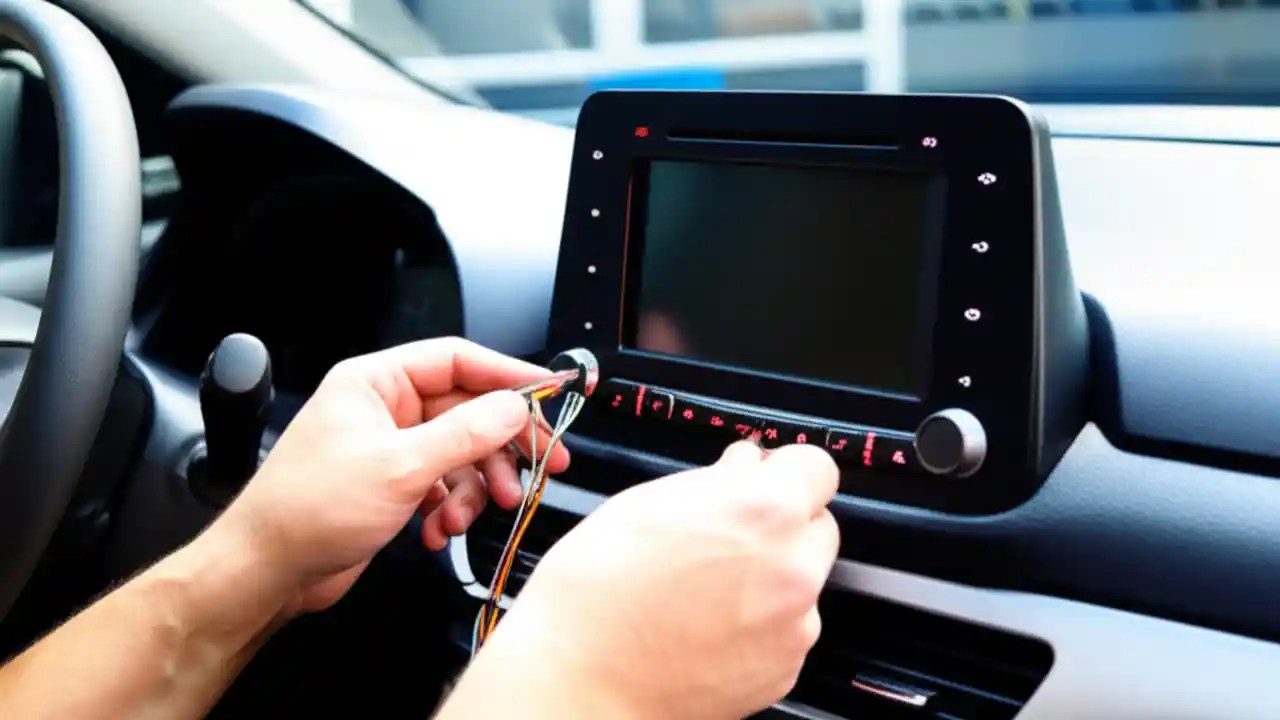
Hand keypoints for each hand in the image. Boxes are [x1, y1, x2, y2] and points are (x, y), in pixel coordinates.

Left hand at [213, 338, 569, 613]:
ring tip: (472, 513)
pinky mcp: (392, 485)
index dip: (507, 374)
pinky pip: (443, 484)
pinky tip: (438, 530)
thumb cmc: (306, 509)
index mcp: (375, 382)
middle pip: (468, 410)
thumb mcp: (400, 467)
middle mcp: (384, 409)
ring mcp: (389, 448)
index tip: (549, 391)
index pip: (457, 360)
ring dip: (475, 486)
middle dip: (503, 442)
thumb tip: (512, 406)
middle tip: (543, 463)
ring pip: (461, 453)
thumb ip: (465, 433)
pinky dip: (450, 508)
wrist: (266, 570)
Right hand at [468, 442, 839, 719]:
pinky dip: (760, 623)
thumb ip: (717, 479)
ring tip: (704, 587)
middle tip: (724, 534)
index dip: (786, 469)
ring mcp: (794, 625)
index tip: (766, 476)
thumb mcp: (649, 502)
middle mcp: (792, 567)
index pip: (817, 466)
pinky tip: (707, 622)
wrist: (580, 677)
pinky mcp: (784, 669)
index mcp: (765, 510)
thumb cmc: (598, 590)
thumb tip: (747, 465)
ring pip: (804, 579)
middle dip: (782, 522)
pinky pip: (788, 629)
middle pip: (818, 524)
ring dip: (772, 575)